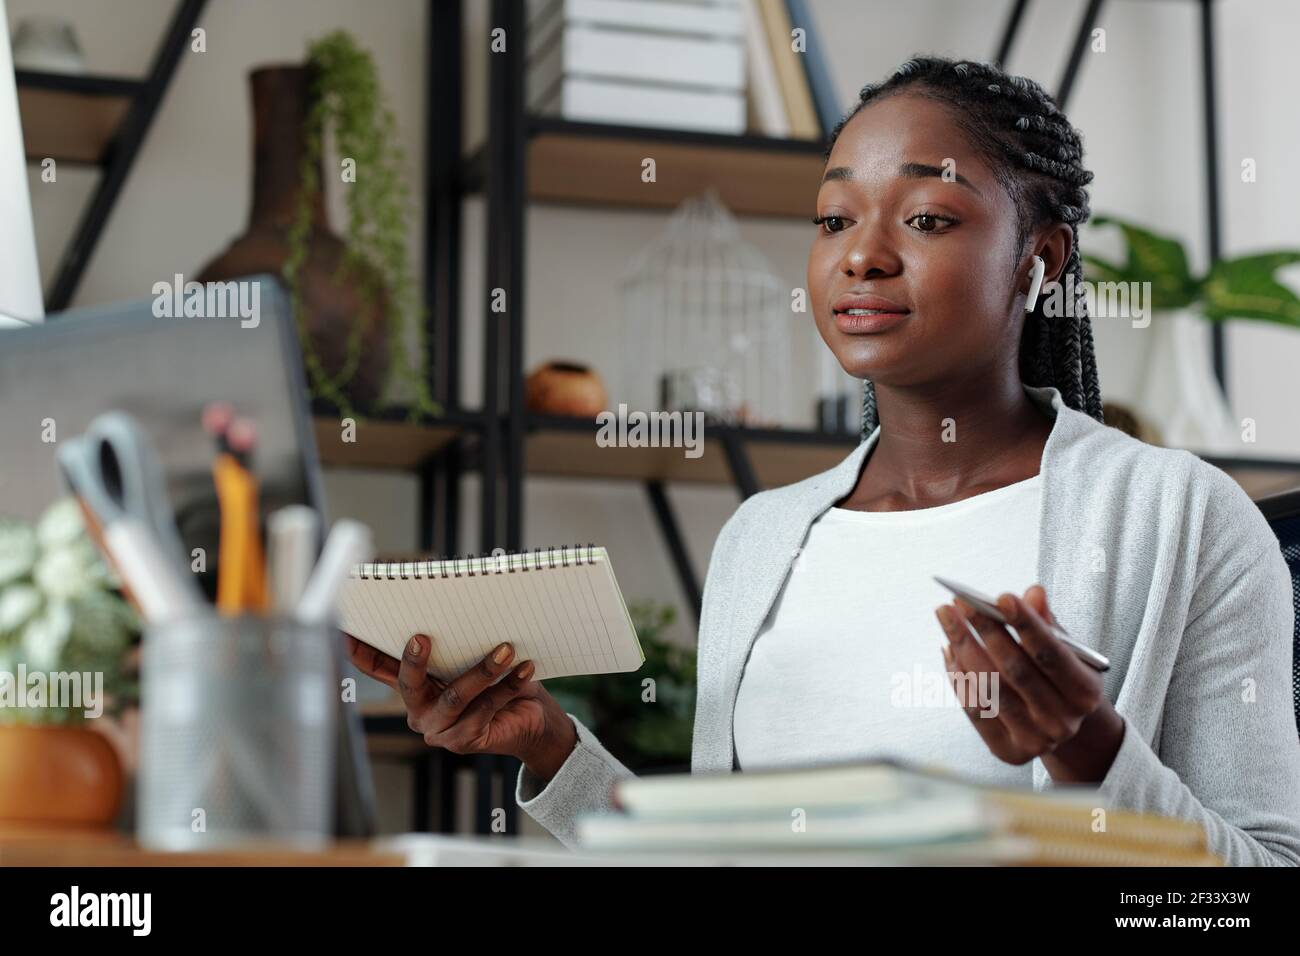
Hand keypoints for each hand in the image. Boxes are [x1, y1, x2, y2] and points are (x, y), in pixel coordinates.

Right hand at [344, 632, 578, 782]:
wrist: (532, 719)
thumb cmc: (500, 680)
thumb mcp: (474, 655)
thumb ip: (457, 640)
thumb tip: (452, 599)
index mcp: (414, 684)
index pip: (378, 667)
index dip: (359, 651)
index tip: (345, 631)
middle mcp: (419, 708)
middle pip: (409, 684)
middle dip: (414, 660)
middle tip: (423, 637)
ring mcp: (439, 729)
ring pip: (455, 697)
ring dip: (483, 670)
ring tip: (505, 649)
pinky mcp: (463, 741)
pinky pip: (484, 710)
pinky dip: (507, 686)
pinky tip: (524, 669)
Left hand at [934, 585, 1123, 782]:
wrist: (1062, 726)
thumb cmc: (1059, 677)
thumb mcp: (1065, 651)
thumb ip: (1048, 623)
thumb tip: (1033, 593)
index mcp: (1085, 693)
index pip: (1051, 653)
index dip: (1026, 624)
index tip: (1001, 597)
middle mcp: (1062, 721)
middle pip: (1014, 670)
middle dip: (984, 631)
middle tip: (959, 602)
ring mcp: (1035, 740)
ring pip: (989, 688)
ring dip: (963, 648)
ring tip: (947, 618)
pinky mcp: (1007, 751)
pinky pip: (974, 709)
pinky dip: (958, 677)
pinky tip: (949, 649)